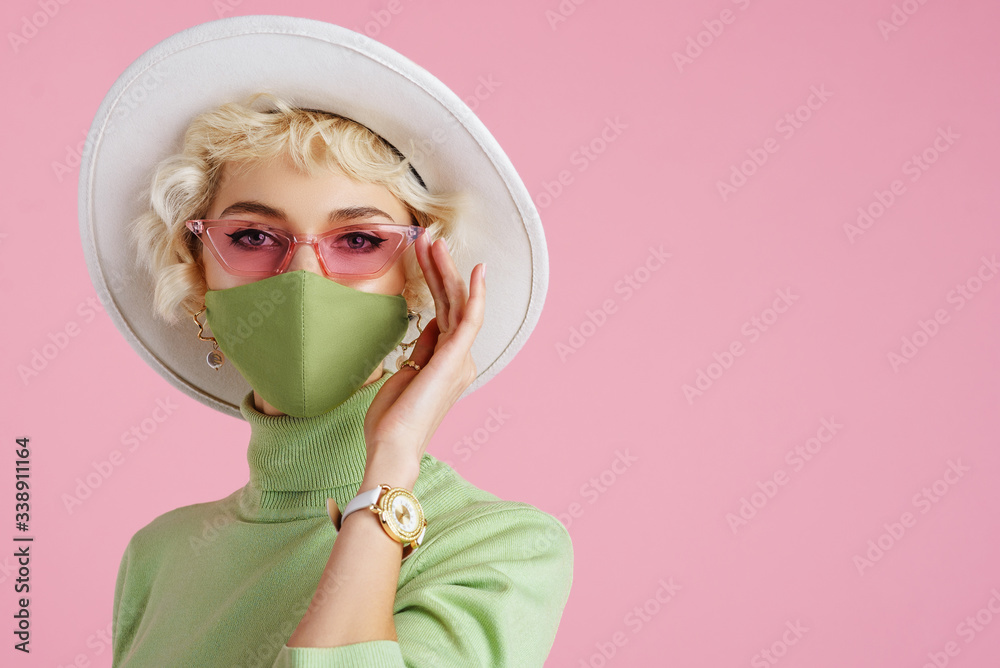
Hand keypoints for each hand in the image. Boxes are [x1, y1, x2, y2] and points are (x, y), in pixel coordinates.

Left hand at [363, 233, 485, 487]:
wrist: (391, 446)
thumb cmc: (391, 421)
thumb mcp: (405, 375)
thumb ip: (420, 350)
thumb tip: (428, 326)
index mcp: (448, 364)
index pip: (444, 313)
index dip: (435, 282)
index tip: (424, 257)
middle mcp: (460, 360)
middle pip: (452, 304)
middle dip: (440, 269)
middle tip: (429, 239)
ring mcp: (460, 359)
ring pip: (458, 304)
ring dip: (448, 271)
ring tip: (435, 243)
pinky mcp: (456, 359)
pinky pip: (471, 319)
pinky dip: (476, 294)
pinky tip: (475, 271)